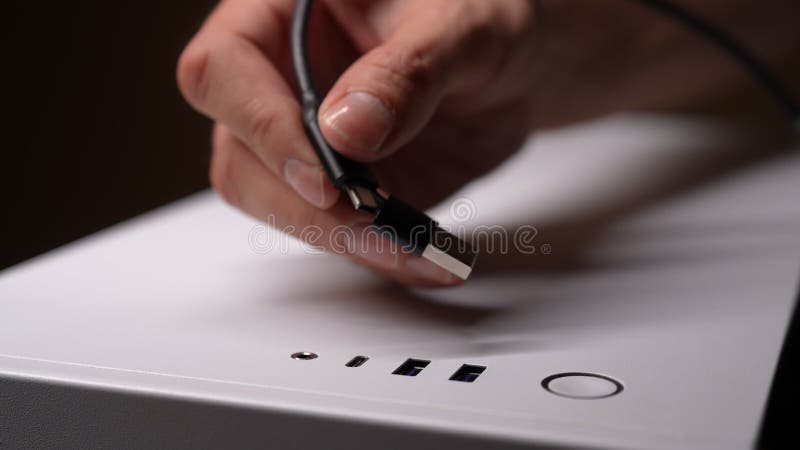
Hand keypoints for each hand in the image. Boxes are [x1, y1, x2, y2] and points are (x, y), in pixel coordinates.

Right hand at [178, 0, 539, 285]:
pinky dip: (372, 252)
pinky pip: (330, 228)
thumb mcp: (458, 27)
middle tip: (375, 228)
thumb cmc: (485, 13)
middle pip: (241, 153)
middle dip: (305, 206)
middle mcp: (280, 78)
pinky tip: (420, 258)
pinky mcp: (338, 184)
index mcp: (282, 13)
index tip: (323, 176)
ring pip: (275, 203)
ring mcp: (304, 138)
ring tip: (411, 250)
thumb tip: (344, 131)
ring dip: (337, 239)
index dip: (262, 127)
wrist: (518, 61)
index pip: (225, 68)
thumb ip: (406, 72)